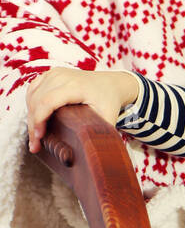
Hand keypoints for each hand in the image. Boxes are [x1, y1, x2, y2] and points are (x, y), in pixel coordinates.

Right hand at [25, 67, 139, 152]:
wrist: (111, 84)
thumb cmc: (109, 102)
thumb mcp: (108, 117)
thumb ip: (101, 133)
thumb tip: (95, 154)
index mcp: (76, 86)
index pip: (48, 101)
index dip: (39, 120)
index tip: (39, 138)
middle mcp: (63, 76)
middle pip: (37, 100)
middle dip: (33, 124)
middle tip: (35, 145)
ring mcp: (55, 73)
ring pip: (33, 95)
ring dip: (30, 116)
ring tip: (35, 136)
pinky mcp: (51, 73)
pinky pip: (33, 88)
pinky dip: (31, 104)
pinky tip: (34, 118)